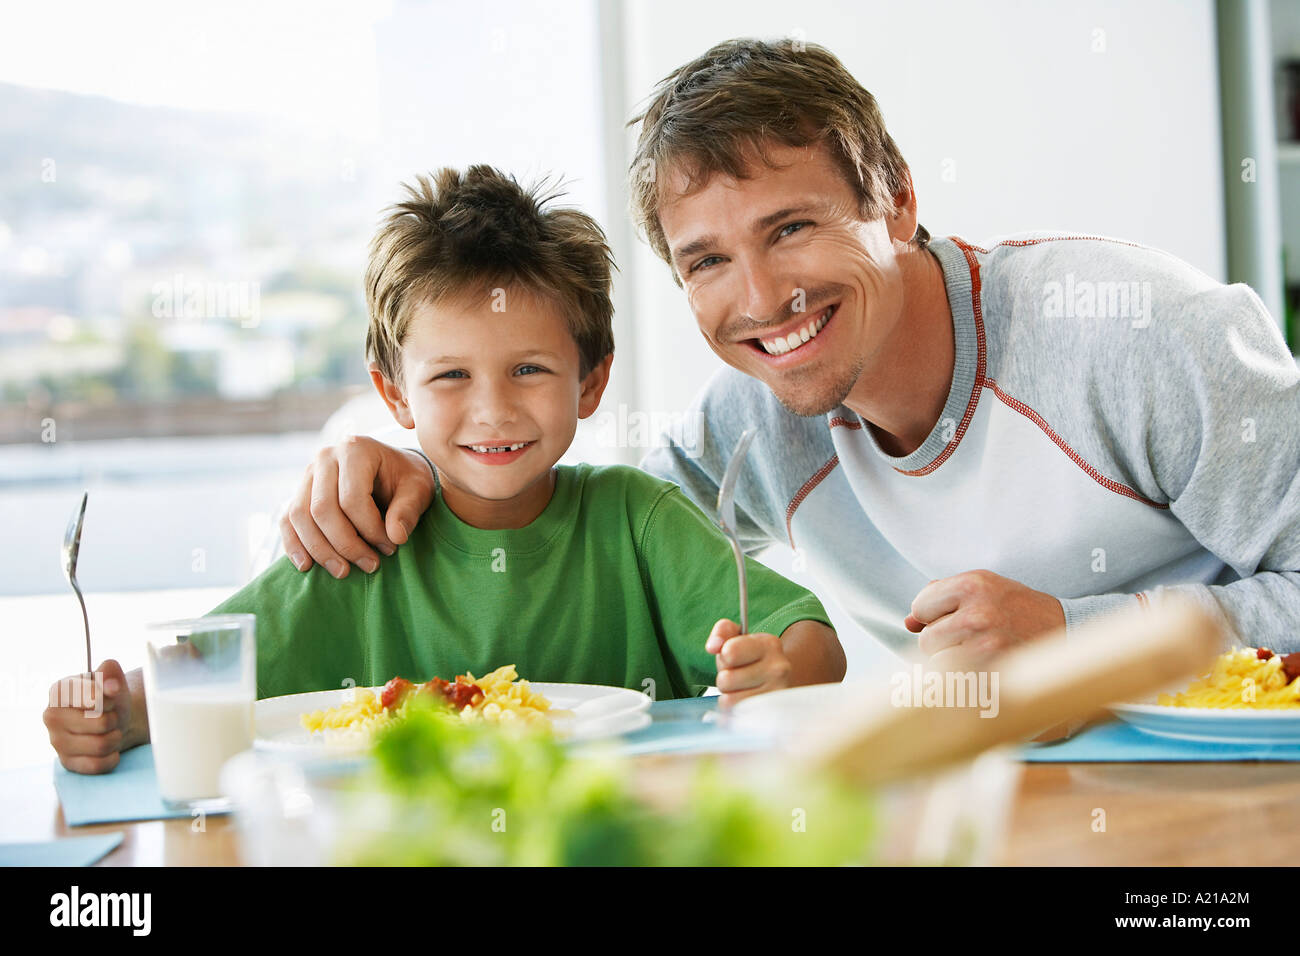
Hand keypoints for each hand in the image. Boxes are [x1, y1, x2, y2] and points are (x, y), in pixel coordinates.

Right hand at [43, 659, 139, 773]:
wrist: (113, 720)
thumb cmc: (110, 698)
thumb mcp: (112, 679)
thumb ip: (110, 672)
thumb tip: (111, 686)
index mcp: (60, 690)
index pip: (93, 698)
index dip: (110, 698)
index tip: (111, 694)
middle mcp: (51, 716)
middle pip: (101, 723)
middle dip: (115, 719)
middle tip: (112, 715)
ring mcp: (56, 741)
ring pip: (100, 745)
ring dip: (115, 738)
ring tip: (111, 730)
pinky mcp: (66, 762)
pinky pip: (97, 765)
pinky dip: (112, 758)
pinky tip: (110, 749)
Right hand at [280, 436, 436, 576]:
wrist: (392, 469)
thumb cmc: (405, 479)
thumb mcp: (418, 489)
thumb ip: (408, 510)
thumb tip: (395, 536)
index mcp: (355, 449)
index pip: (352, 498)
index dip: (370, 529)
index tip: (391, 547)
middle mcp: (325, 457)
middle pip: (322, 509)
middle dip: (345, 544)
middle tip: (370, 565)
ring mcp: (308, 474)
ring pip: (300, 517)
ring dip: (320, 550)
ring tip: (343, 571)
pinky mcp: (299, 492)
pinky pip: (287, 520)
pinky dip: (294, 544)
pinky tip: (307, 566)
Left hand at [706, 618, 792, 707]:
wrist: (779, 683)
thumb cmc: (752, 659)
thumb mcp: (739, 638)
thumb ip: (722, 632)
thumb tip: (712, 647)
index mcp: (770, 644)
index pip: (729, 652)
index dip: (724, 656)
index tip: (734, 657)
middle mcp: (779, 669)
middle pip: (725, 679)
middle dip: (725, 679)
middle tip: (739, 677)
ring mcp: (777, 695)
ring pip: (728, 701)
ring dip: (729, 696)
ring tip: (742, 690)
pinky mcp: (772, 716)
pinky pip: (735, 717)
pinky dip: (733, 712)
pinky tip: (745, 705)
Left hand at [904, 569, 1064, 667]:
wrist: (1066, 633)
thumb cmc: (1016, 609)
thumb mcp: (982, 588)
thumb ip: (940, 598)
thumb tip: (907, 623)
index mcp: (973, 584)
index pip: (920, 606)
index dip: (932, 615)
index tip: (952, 617)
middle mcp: (978, 613)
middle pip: (926, 639)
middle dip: (943, 642)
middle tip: (972, 638)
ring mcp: (987, 646)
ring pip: (938, 664)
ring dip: (953, 663)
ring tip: (979, 653)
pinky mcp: (996, 674)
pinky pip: (956, 684)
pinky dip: (964, 681)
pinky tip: (984, 670)